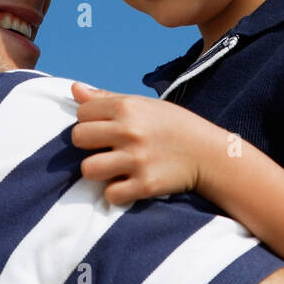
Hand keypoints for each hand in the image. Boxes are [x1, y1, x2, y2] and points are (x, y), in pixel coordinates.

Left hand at [69, 82, 226, 204]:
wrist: (209, 153)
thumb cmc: (171, 125)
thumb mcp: (143, 105)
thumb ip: (107, 99)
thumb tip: (74, 89)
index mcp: (128, 107)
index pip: (82, 113)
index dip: (90, 121)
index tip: (106, 128)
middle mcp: (130, 131)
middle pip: (78, 138)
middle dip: (89, 145)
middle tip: (106, 148)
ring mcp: (138, 160)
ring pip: (88, 169)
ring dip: (98, 171)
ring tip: (113, 168)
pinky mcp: (146, 185)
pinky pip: (111, 194)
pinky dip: (117, 192)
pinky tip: (128, 184)